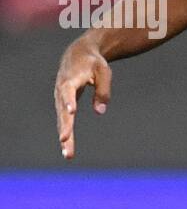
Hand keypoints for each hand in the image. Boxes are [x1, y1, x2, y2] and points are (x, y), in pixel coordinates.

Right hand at [55, 36, 111, 160]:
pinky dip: (66, 134)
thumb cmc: (93, 62)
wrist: (77, 54)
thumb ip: (103, 90)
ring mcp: (60, 98)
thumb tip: (100, 112)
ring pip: (62, 120)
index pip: (68, 91)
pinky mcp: (62, 104)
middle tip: (65, 141)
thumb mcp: (103, 71)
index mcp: (71, 79)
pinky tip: (67, 149)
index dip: (69, 101)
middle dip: (65, 126)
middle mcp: (61, 90)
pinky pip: (64, 121)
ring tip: (68, 154)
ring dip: (65, 137)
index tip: (71, 112)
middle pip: (62, 110)